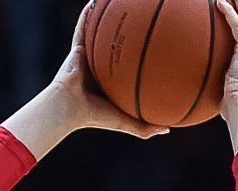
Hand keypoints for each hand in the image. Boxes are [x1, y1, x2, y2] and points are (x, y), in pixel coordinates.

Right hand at [49, 4, 167, 138]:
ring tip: (119, 3)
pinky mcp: (77, 49)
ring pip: (101, 33)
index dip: (141, 56)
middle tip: (144, 19)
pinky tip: (95, 0)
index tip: (159, 46)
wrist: (68, 109)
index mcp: (111, 81)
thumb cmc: (94, 117)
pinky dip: (87, 14)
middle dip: (129, 32)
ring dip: (107, 18)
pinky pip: (83, 28)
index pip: (129, 65)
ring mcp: (88, 56)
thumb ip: (145, 128)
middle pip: (118, 45)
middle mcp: (101, 66)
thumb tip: (169, 130)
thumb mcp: (124, 122)